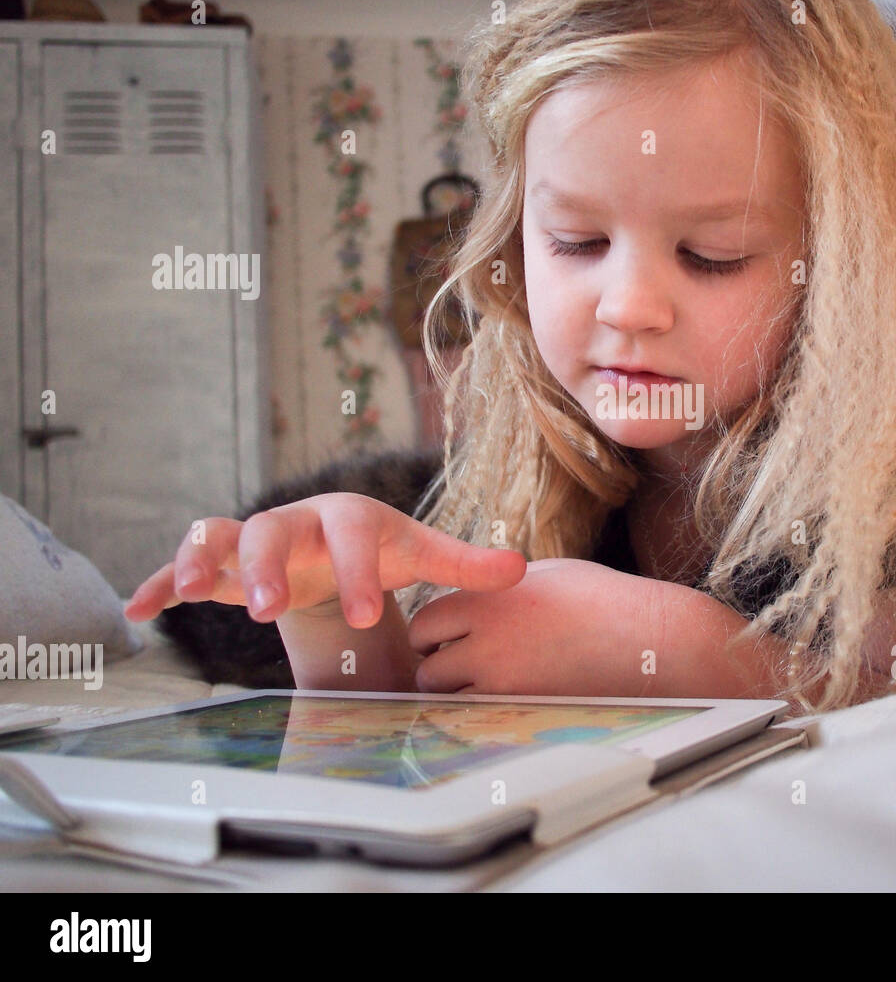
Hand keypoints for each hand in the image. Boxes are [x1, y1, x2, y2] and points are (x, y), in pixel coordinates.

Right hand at [123, 493, 526, 628]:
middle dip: (269, 565)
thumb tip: (520, 569)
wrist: (329, 548)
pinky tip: (138, 611)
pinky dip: (159, 582)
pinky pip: (182, 567)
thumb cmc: (375, 551)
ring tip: (198, 593)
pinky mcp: (218, 564)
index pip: (352, 535)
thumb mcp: (417, 554)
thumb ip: (465, 563)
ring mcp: (252, 539)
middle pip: (274, 530)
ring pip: (220, 536)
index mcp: (347, 517)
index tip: (368, 615)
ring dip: (206, 562)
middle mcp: (294, 522)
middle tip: (270, 610)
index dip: (357, 572)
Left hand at [408, 558, 788, 698]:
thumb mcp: (545, 574)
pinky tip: (504, 706)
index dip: (434, 634)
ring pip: (448, 700)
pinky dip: (481, 717)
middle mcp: (486, 638)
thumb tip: (473, 595)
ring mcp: (502, 680)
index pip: (425, 623)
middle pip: (428, 667)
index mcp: (488, 597)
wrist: (648, 639)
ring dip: (457, 698)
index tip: (449, 640)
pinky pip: (477, 721)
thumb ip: (498, 587)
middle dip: (439, 669)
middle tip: (464, 670)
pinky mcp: (522, 711)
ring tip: (487, 689)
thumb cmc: (604, 600)